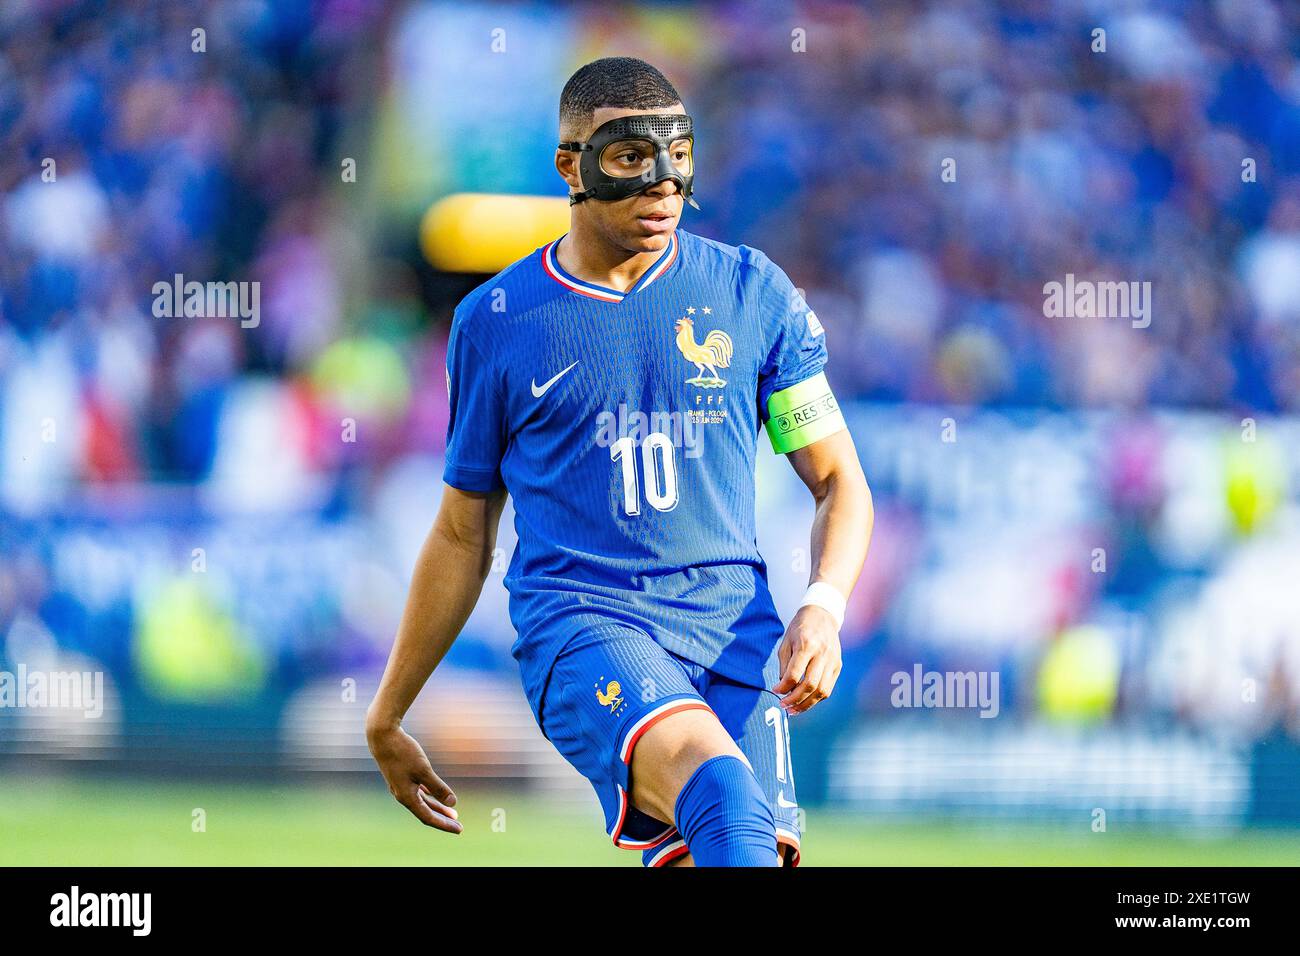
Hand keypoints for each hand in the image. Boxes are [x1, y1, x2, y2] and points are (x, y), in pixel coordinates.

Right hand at [366, 719, 461, 833]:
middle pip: (426, 812)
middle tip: (459, 825)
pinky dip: (429, 796)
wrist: (382, 737)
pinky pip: (419, 792)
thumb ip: (438, 787)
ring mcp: (401, 786)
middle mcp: (402, 795)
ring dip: (437, 808)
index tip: (459, 830)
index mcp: (406, 797)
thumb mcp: (424, 770)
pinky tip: (436, 796)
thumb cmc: (403, 752)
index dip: (444, 824)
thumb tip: (453, 803)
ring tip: (452, 813)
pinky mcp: (402, 777)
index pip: (428, 817)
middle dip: (443, 819)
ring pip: (422, 802)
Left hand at [774, 605, 842, 714]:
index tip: (776, 691)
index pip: (795, 674)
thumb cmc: (800, 628)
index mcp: (807, 645)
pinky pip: (828, 688)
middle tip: (784, 706)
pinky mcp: (838, 665)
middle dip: (795, 700)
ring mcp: (833, 660)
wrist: (822, 615)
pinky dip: (816, 698)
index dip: (784, 687)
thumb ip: (785, 665)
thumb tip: (783, 688)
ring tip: (794, 710)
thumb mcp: (786, 642)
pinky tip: (805, 702)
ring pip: (822, 690)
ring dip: (807, 704)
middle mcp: (822, 653)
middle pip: (810, 685)